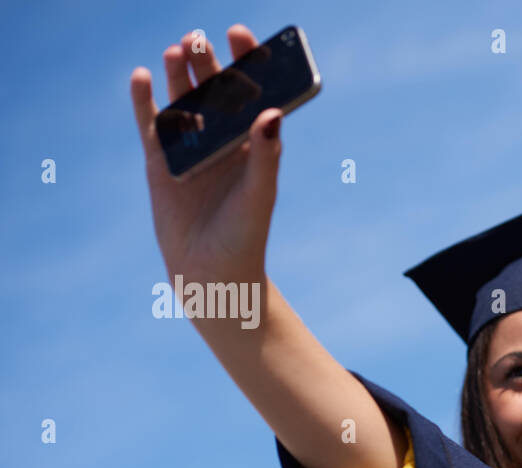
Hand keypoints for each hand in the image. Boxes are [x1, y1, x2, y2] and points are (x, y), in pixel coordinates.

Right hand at [129, 25, 282, 285]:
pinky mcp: (161, 163)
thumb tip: (272, 114)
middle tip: (198, 39)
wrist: (212, 273)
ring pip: (183, 102)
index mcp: (252, 144)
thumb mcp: (259, 193)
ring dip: (180, 77)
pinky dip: (146, 102)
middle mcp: (221, 141)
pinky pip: (152, 125)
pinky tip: (143, 77)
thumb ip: (267, 154)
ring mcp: (190, 149)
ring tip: (177, 51)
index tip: (239, 34)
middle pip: (213, 92)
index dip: (246, 62)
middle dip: (207, 64)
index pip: (251, 93)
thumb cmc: (245, 235)